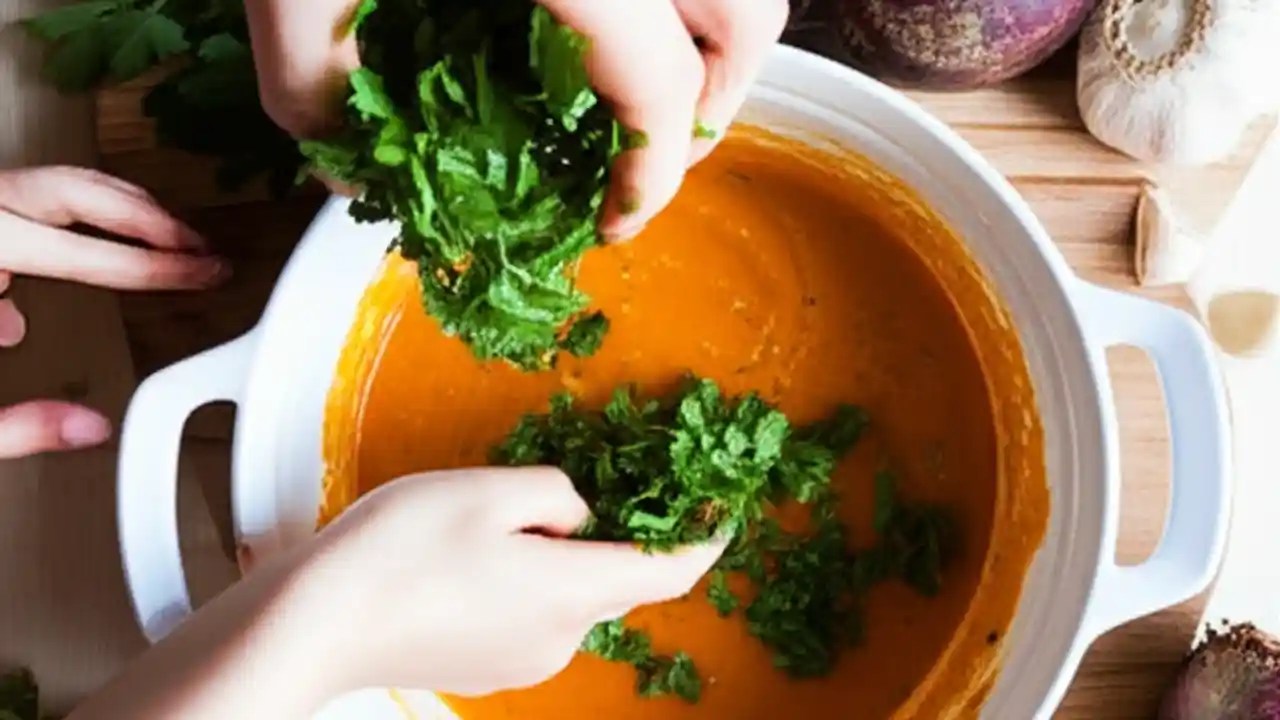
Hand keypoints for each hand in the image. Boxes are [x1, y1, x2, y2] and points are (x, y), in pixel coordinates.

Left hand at [0, 167, 227, 459]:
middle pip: (71, 190)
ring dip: (106, 210)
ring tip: (159, 237)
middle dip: (145, 217)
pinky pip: (12, 202)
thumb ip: (14, 426)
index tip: (204, 269)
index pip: (80, 252)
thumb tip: (88, 429)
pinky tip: (64, 254)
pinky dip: (55, 220)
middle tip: (196, 244)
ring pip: (42, 182)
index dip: (153, 263)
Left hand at [244, 0, 787, 237]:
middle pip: (749, 20)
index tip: (614, 220)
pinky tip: (621, 2)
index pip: (662, 89)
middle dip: (715, 107)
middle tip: (648, 150)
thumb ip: (309, 81)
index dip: (651, 176)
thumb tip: (350, 168)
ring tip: (648, 77)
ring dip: (717, 37)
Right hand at [298, 466, 725, 694]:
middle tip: (587, 485)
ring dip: (560, 556)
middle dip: (615, 535)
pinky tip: (476, 558)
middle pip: (615, 580)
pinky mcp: (490, 668)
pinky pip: (533, 616)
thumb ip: (559, 494)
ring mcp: (524, 662)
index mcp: (572, 591)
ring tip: (503, 518)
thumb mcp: (489, 490)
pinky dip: (529, 582)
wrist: (318, 625)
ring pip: (570, 596)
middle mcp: (560, 638)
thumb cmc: (399, 551)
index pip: (669, 572)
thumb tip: (580, 515)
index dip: (704, 540)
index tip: (724, 512)